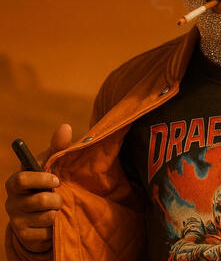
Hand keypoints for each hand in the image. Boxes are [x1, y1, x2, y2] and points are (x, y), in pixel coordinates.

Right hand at [5, 123, 71, 251]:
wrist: (47, 211)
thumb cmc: (49, 181)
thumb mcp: (53, 163)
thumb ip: (59, 146)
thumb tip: (65, 127)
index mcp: (17, 181)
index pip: (21, 179)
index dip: (40, 180)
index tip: (56, 180)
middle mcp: (12, 201)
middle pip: (37, 201)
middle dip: (54, 199)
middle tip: (60, 197)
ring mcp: (17, 220)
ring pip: (45, 216)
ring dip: (57, 212)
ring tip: (57, 207)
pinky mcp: (25, 236)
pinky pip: (47, 232)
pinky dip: (55, 225)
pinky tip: (54, 221)